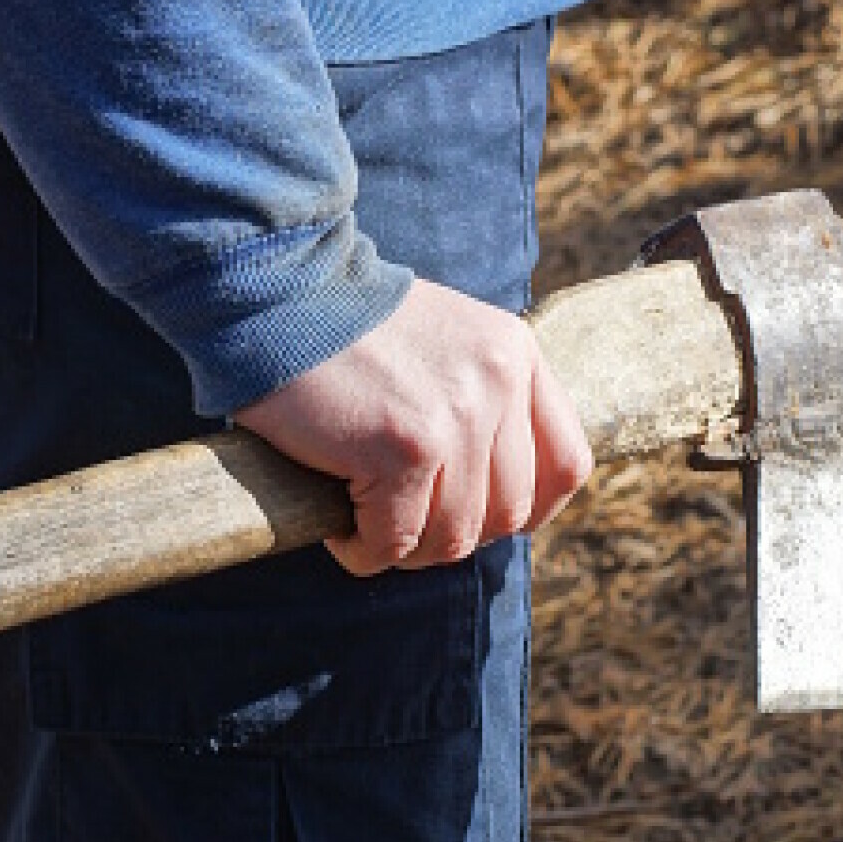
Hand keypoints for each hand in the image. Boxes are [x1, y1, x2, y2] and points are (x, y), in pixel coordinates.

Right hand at [234, 279, 591, 575]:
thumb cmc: (345, 327)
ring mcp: (455, 417)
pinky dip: (364, 550)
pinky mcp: (402, 447)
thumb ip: (481, 398)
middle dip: (452, 532)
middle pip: (508, 513)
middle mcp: (498, 383)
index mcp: (516, 355)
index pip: (566, 465)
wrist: (276, 291)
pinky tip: (339, 529)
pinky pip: (395, 540)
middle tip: (399, 520)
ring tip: (364, 522)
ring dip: (405, 546)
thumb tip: (490, 493)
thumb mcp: (445, 343)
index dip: (525, 507)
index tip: (477, 514)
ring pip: (452, 536)